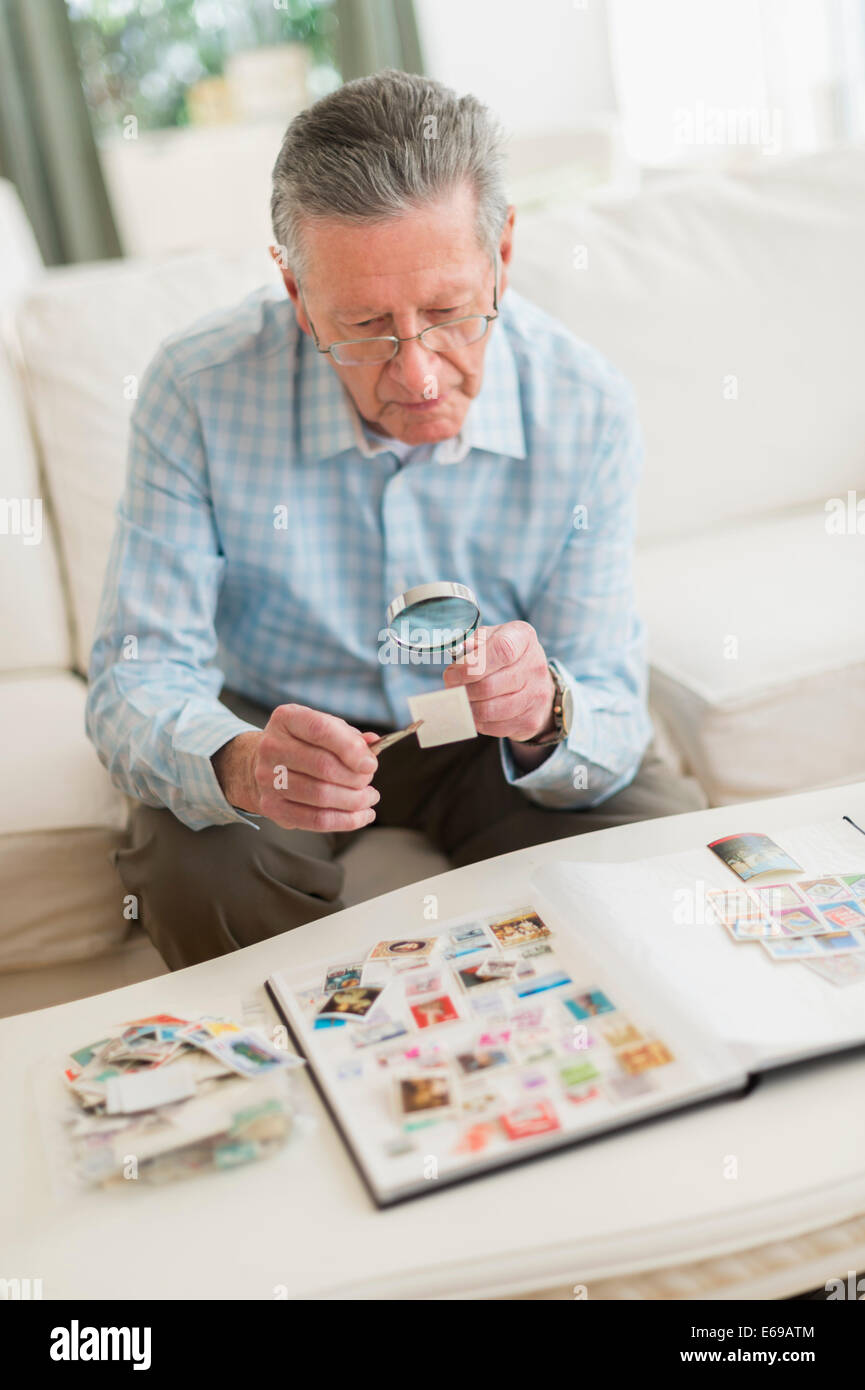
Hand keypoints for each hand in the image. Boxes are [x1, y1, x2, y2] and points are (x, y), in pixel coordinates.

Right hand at [212, 704, 380, 830]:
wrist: (261, 764)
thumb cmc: (303, 745)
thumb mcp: (324, 729)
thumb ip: (350, 736)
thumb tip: (373, 745)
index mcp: (286, 719)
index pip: (321, 730)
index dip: (351, 748)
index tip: (371, 764)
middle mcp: (272, 747)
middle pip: (324, 767)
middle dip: (356, 778)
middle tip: (368, 780)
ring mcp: (268, 779)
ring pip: (321, 796)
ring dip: (355, 801)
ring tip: (369, 797)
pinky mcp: (272, 807)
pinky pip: (315, 820)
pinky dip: (346, 821)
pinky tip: (362, 815)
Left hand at [443, 621, 554, 742]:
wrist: (534, 683)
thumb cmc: (504, 657)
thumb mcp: (489, 638)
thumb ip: (472, 643)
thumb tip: (459, 656)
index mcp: (523, 638)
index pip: (501, 651)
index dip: (471, 665)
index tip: (452, 673)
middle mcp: (535, 666)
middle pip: (489, 686)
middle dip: (462, 689)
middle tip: (451, 687)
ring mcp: (536, 695)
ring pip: (489, 710)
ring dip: (467, 707)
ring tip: (461, 699)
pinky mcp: (530, 720)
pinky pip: (493, 727)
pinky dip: (477, 721)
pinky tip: (475, 710)